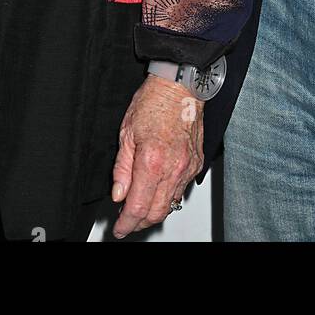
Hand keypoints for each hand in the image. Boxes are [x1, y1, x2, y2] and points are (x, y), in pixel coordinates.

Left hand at [110, 74, 203, 237]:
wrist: (180, 86)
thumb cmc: (154, 101)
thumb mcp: (126, 133)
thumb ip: (121, 168)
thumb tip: (118, 194)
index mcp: (152, 161)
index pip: (137, 206)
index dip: (126, 223)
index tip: (120, 228)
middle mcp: (173, 168)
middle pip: (157, 212)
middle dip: (140, 222)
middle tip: (127, 220)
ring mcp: (187, 167)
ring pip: (171, 204)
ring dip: (154, 210)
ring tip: (140, 204)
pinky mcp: (196, 164)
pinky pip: (181, 189)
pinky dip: (169, 195)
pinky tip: (158, 189)